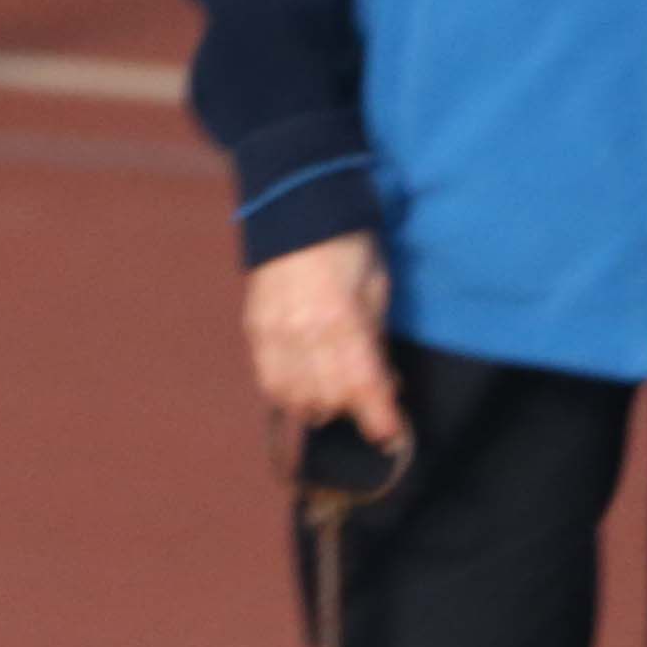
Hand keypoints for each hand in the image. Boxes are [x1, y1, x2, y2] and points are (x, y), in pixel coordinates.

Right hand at [243, 232, 403, 451]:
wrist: (296, 209)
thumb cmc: (348, 245)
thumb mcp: (376, 289)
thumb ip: (376, 339)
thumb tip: (383, 382)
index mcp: (341, 320)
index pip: (361, 386)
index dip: (378, 418)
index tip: (391, 437)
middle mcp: (302, 334)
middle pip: (327, 399)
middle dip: (352, 407)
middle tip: (369, 396)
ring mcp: (272, 334)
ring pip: (294, 398)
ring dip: (319, 404)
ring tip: (336, 390)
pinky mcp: (255, 330)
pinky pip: (269, 382)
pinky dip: (290, 393)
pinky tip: (305, 384)